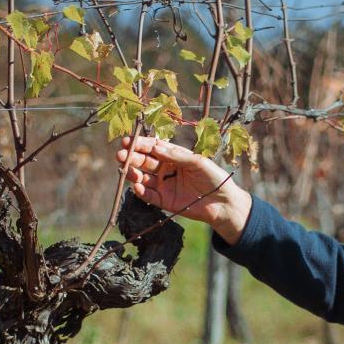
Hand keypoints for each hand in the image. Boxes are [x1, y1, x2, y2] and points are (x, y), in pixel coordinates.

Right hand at [115, 135, 252, 242]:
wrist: (223, 203)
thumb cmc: (214, 178)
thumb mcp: (198, 162)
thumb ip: (177, 155)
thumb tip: (156, 147)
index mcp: (174, 156)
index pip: (153, 148)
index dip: (140, 144)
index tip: (128, 141)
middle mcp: (166, 169)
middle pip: (144, 161)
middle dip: (131, 157)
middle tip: (121, 154)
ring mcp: (163, 185)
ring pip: (142, 177)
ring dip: (132, 172)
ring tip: (125, 169)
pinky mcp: (163, 201)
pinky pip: (148, 195)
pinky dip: (140, 191)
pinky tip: (136, 185)